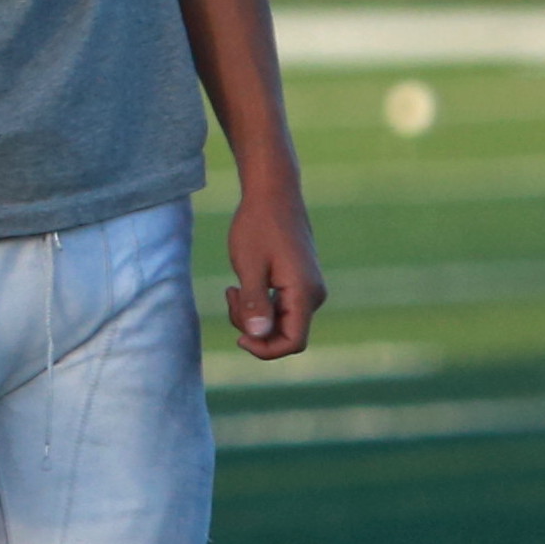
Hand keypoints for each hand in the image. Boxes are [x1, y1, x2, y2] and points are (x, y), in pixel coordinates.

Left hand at [224, 181, 323, 359]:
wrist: (273, 194)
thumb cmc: (258, 226)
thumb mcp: (249, 266)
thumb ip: (254, 303)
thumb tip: (258, 336)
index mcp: (305, 293)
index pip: (293, 343)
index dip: (265, 349)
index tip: (239, 336)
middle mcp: (313, 295)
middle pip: (283, 334)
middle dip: (253, 327)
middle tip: (231, 297)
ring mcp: (307, 289)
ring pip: (278, 322)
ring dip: (251, 314)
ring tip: (232, 289)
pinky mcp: (298, 283)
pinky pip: (279, 307)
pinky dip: (258, 303)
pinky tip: (240, 285)